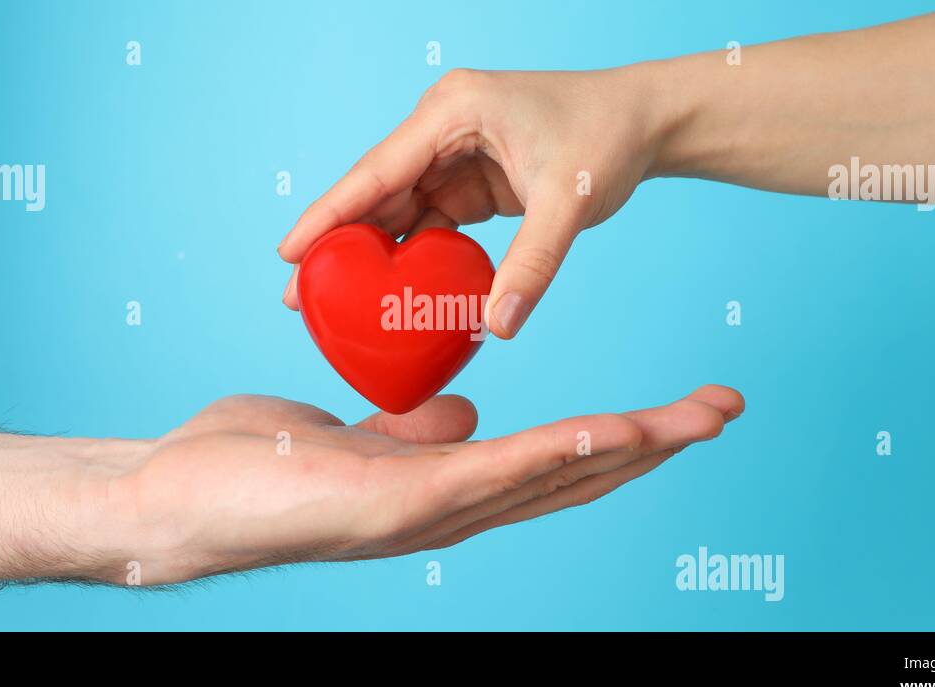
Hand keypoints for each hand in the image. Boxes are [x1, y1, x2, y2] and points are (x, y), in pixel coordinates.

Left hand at [113, 385, 741, 583]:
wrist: (178, 502)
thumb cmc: (261, 467)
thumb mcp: (358, 435)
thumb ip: (419, 428)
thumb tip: (467, 411)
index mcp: (446, 488)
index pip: (552, 463)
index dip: (622, 440)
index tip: (679, 408)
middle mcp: (451, 510)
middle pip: (574, 476)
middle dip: (655, 446)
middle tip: (725, 409)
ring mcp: (429, 514)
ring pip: (551, 477)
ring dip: (630, 449)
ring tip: (695, 420)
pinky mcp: (398, 505)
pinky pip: (494, 472)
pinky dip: (557, 450)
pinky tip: (608, 428)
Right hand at [278, 66, 673, 338]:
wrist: (646, 122)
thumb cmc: (606, 138)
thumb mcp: (569, 201)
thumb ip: (533, 263)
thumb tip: (499, 327)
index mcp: (452, 111)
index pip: (376, 170)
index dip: (329, 214)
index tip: (288, 254)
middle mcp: (442, 127)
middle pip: (376, 193)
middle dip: (340, 245)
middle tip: (299, 298)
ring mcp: (453, 153)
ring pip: (399, 211)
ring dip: (374, 256)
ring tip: (338, 306)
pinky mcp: (470, 179)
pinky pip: (430, 223)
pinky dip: (415, 258)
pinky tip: (395, 297)